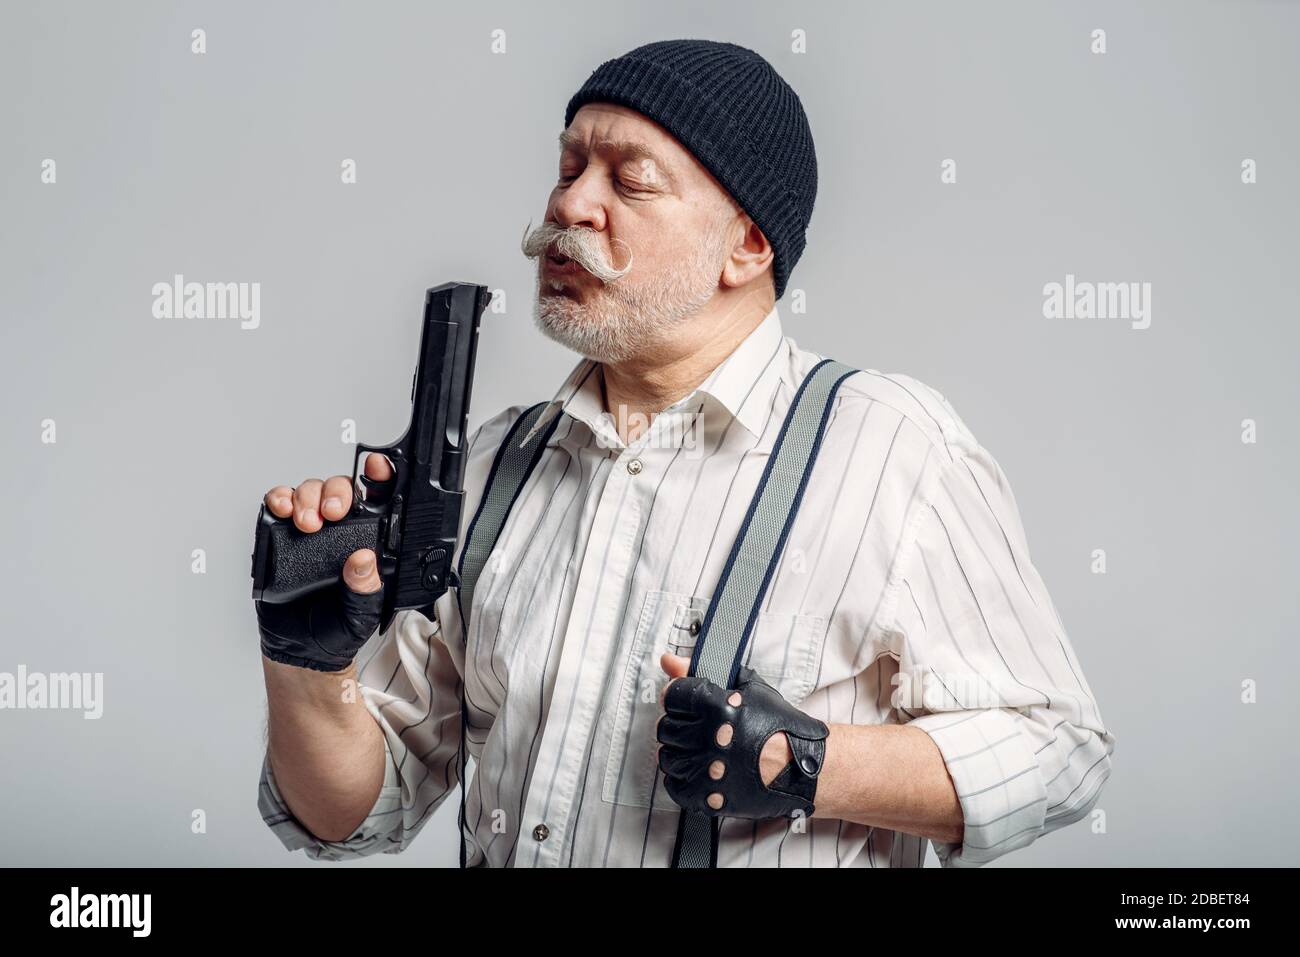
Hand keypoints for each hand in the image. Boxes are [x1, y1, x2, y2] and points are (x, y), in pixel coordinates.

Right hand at [255, 454, 392, 671]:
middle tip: (333, 513)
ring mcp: (309, 530)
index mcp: (370, 540)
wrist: (302, 649)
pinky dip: (279, 500)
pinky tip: (283, 510)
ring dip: (307, 498)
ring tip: (306, 522)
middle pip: (339, 488)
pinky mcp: (279, 536)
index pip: (379, 500)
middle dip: (336, 492)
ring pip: (309, 491)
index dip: (380, 478)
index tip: (377, 469)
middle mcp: (340, 529)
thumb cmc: (339, 627)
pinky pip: (278, 505)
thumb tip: (364, 560)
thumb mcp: (363, 611)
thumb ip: (365, 588)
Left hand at [656, 654, 828, 819]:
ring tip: (697, 748)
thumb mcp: (745, 686)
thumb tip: (668, 660)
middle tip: (694, 727)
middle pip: (666, 728)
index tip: (684, 703)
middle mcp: (710, 739)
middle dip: (677, 724)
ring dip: (678, 751)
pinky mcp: (710, 796)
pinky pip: (676, 786)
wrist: (801, 765)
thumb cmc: (777, 724)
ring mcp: (709, 771)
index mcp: (717, 708)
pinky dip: (681, 778)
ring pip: (668, 758)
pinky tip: (697, 769)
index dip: (677, 698)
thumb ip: (700, 670)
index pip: (672, 697)